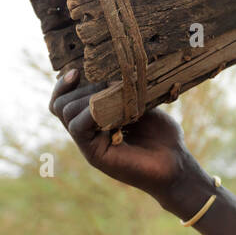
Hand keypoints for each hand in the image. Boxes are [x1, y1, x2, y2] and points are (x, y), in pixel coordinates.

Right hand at [48, 67, 193, 201]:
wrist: (176, 163)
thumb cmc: (162, 136)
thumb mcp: (141, 105)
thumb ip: (121, 92)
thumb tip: (108, 73)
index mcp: (93, 120)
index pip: (62, 101)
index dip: (63, 85)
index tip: (76, 71)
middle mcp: (87, 132)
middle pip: (60, 104)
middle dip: (83, 88)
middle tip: (111, 86)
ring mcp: (88, 144)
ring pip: (66, 113)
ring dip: (91, 97)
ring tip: (117, 96)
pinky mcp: (94, 155)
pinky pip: (79, 128)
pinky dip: (92, 112)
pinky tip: (113, 108)